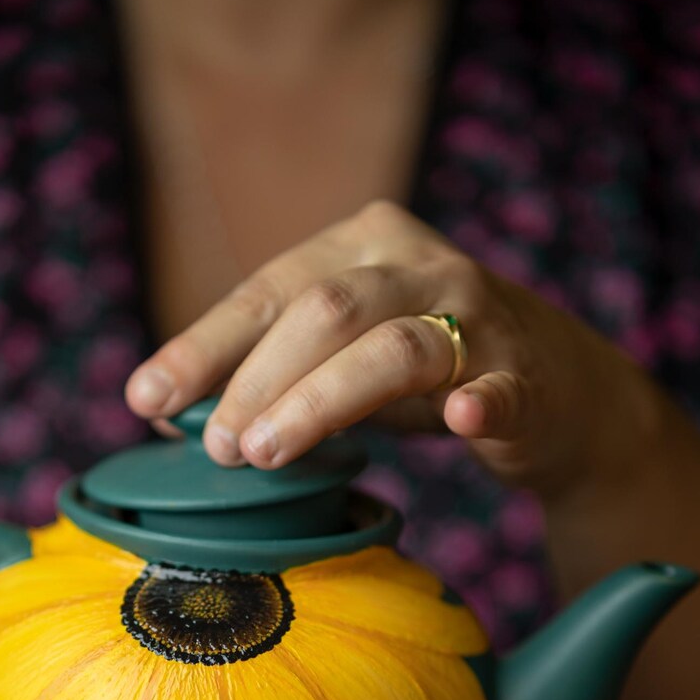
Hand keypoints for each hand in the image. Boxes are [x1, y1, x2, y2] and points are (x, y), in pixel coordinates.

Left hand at [125, 198, 653, 497]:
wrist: (555, 389)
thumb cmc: (424, 372)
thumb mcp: (340, 356)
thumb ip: (269, 371)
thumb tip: (165, 414)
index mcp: (360, 245)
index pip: (266, 290)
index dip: (201, 346)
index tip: (144, 398)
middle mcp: (418, 265)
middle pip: (322, 311)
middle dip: (257, 380)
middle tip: (217, 448)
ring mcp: (477, 316)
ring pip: (393, 348)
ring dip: (321, 401)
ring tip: (268, 454)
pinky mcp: (526, 374)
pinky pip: (500, 386)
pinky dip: (482, 400)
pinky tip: (461, 419)